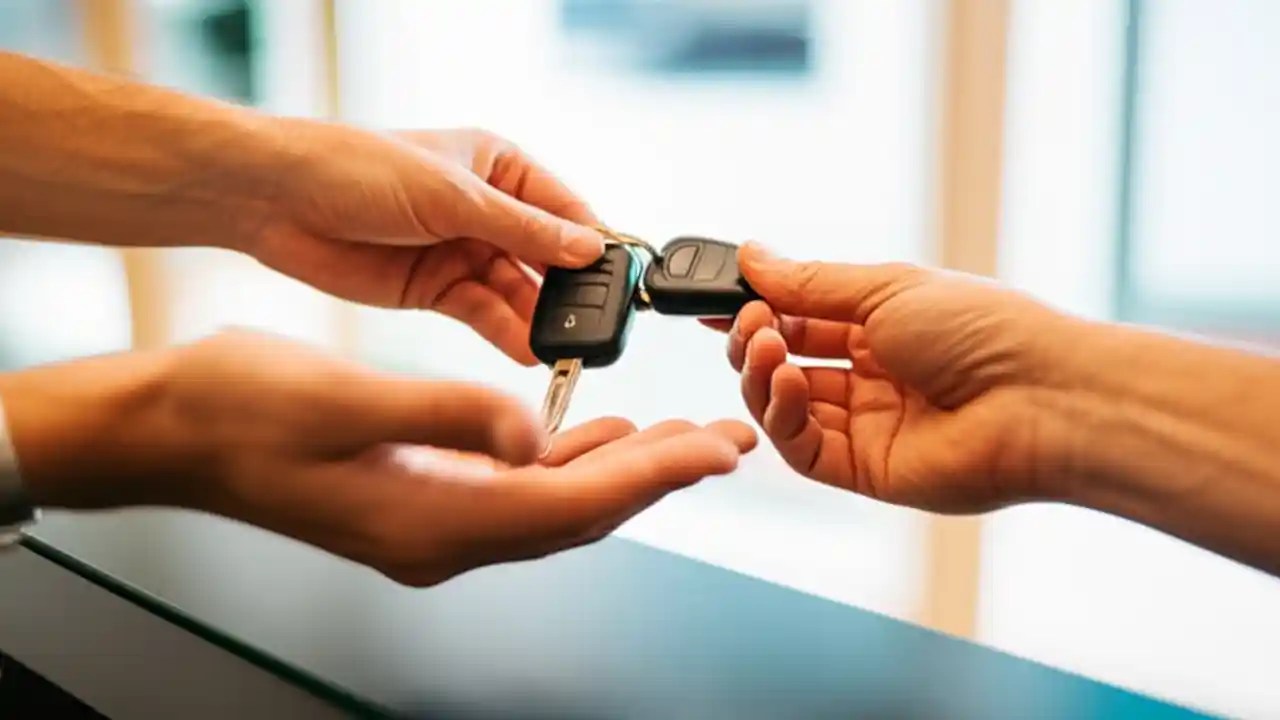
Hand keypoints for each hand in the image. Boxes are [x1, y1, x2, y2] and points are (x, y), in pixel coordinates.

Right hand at [1, 330, 755, 585]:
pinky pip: (518, 488)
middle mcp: (442, 536)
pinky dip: (568, 460)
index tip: (716, 450)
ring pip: (555, 502)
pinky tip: (594, 433)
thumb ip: (452, 417)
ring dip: (622, 469)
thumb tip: (537, 432)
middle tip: (725, 441)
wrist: (174, 432)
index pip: (574, 503)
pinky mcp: (421, 497)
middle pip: (579, 511)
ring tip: (682, 439)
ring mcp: (431, 522)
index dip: (655, 476)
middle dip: (659, 476)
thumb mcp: (348, 399)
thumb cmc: (243, 413)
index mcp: (433, 522)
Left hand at [247, 125, 605, 364]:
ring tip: (562, 348)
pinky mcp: (435, 290)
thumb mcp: (454, 195)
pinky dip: (506, 332)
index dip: (591, 245)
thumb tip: (590, 249)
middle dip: (566, 290)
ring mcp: (461, 252)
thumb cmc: (359, 168)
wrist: (277, 201)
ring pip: (516, 292)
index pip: (564, 210)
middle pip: (545, 258)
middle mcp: (487, 211)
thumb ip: (524, 229)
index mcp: (499, 167)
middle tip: (590, 325)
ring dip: (537, 318)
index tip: (617, 280)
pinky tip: (529, 350)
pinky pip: (484, 314)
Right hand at [715, 244, 1076, 512]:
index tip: (718, 298)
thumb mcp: (886, 287)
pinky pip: (802, 448)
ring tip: (766, 345)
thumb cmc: (982, 329)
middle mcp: (871, 376)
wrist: (1041, 398)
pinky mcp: (864, 471)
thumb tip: (752, 255)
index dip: (758, 309)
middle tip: (749, 320)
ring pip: (784, 407)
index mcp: (882, 326)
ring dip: (761, 373)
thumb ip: (809, 281)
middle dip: (756, 339)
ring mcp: (866, 426)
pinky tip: (785, 382)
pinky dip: (780, 416)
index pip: (801, 318)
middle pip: (786, 363)